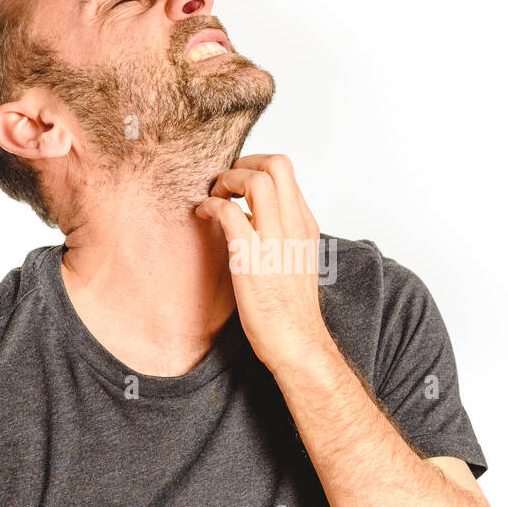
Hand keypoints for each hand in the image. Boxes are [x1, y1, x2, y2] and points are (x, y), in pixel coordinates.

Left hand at [196, 154, 335, 374]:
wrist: (297, 344)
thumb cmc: (290, 308)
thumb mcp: (294, 260)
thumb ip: (279, 234)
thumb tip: (250, 214)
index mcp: (305, 225)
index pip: (286, 171)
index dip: (255, 166)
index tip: (237, 182)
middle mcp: (294, 227)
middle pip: (275, 164)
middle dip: (242, 163)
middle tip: (224, 183)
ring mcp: (275, 242)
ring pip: (255, 181)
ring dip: (226, 180)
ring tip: (213, 196)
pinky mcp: (252, 261)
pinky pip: (228, 214)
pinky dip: (210, 206)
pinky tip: (202, 215)